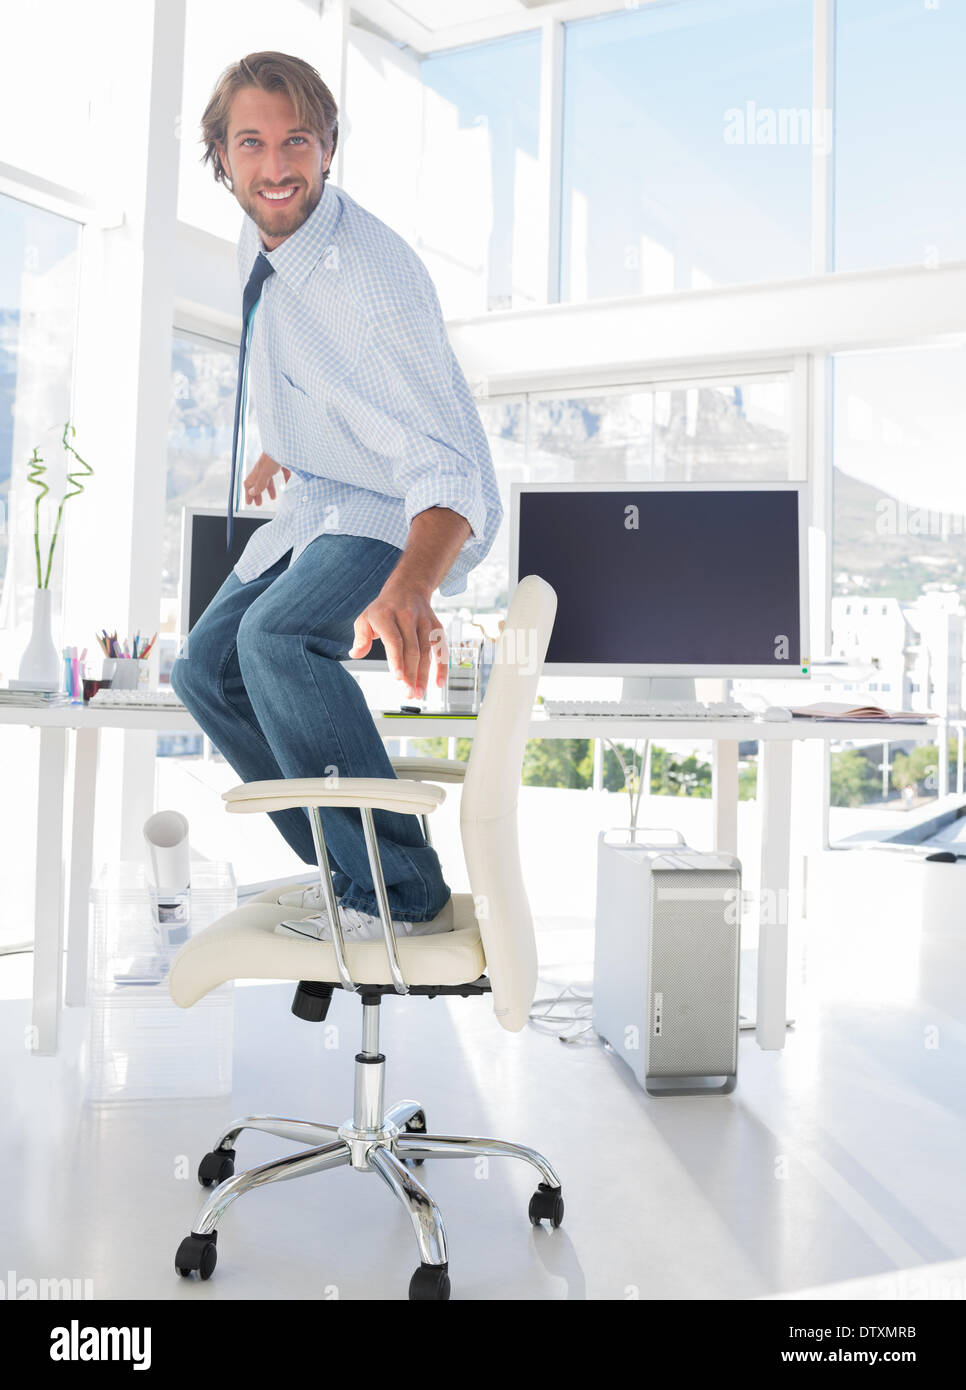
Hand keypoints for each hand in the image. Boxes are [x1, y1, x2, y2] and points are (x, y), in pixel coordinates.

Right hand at [244, 451, 289, 505]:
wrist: (287, 441)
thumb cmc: (275, 454)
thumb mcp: (267, 471)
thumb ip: (260, 483)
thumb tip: (252, 492)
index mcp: (258, 470)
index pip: (248, 484)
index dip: (248, 494)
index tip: (249, 503)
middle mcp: (264, 467)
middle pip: (258, 482)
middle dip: (258, 493)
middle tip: (259, 504)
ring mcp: (273, 464)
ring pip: (269, 478)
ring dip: (269, 488)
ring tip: (273, 498)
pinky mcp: (283, 461)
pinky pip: (283, 472)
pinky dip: (284, 479)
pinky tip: (288, 484)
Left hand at [349, 579, 446, 699]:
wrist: (408, 588)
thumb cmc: (384, 609)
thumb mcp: (365, 618)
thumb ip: (360, 637)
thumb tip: (355, 654)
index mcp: (387, 614)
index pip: (394, 639)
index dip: (396, 659)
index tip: (397, 677)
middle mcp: (408, 616)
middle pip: (412, 649)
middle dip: (411, 674)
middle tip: (408, 693)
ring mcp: (424, 621)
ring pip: (427, 651)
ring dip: (424, 675)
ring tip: (418, 693)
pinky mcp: (436, 626)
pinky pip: (441, 648)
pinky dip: (442, 667)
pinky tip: (438, 683)